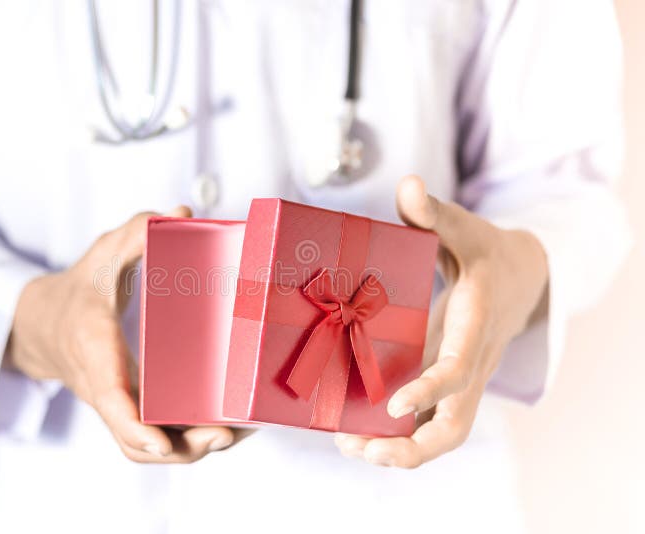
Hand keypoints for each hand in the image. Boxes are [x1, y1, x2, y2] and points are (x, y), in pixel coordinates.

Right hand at [7, 206, 250, 462]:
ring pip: (146, 446)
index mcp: (93, 349)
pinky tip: (226, 429)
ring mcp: (117, 404)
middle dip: (180, 448)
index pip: (110, 398)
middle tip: (225, 434)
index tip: (163, 443)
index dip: (136, 426)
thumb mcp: (101, 254)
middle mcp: (102, 387)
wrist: (41, 325)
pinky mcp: (130, 408)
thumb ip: (136, 233)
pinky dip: (185, 442)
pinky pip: (154, 436)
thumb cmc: (78, 290)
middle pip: (136, 439)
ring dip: (188, 450)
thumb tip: (180, 214)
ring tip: (236, 434)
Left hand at [335, 175, 548, 467]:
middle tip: (363, 448)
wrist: (521, 276)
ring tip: (350, 447)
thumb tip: (409, 185)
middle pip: (455, 426)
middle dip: (413, 447)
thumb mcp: (464, 227)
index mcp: (475, 327)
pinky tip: (357, 432)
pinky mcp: (448, 384)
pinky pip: (429, 422)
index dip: (429, 389)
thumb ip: (434, 212)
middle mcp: (472, 364)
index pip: (458, 369)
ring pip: (443, 434)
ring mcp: (461, 380)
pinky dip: (399, 435)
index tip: (392, 403)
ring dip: (402, 450)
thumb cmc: (486, 251)